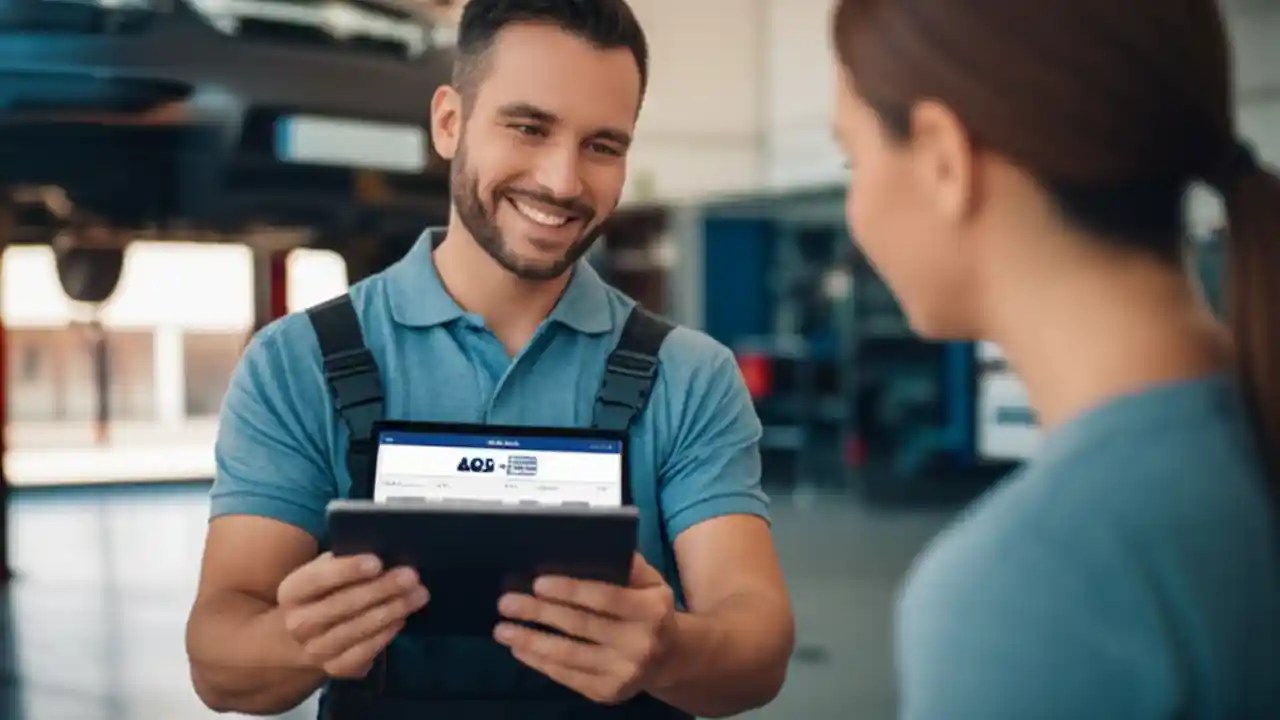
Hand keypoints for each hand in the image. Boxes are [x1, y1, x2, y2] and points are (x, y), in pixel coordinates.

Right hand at [277, 552, 428, 679]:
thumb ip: (345, 562)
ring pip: (355, 631)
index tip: (377, 562)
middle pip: (341, 605)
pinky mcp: (334, 669)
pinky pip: (362, 654)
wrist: (307, 634)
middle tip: (411, 576)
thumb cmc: (325, 591)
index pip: (317, 579)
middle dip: (380, 589)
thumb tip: (383, 554)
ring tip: (417, 595)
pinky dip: (383, 636)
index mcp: (292, 592)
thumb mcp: (326, 571)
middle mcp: (297, 624)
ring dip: (390, 612)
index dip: (347, 570)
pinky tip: (401, 620)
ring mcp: (314, 650)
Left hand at [494, 553, 677, 704]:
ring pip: (568, 655)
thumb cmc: (651, 612)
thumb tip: (599, 545)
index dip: (570, 590)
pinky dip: (539, 662)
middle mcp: (639, 644)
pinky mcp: (607, 693)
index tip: (538, 582)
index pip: (605, 598)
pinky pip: (566, 675)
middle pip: (580, 625)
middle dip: (539, 613)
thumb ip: (630, 566)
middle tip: (507, 602)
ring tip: (503, 629)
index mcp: (650, 611)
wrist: (670, 659)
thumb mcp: (652, 583)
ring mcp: (622, 673)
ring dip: (530, 641)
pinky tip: (520, 649)